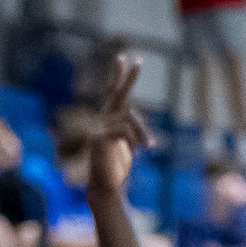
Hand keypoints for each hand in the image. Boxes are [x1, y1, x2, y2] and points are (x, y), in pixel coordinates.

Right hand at [87, 53, 153, 196]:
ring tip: (148, 147)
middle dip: (128, 78)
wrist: (106, 187)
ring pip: (129, 117)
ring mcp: (97, 128)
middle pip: (118, 94)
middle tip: (138, 61)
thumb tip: (135, 119)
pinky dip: (134, 140)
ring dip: (142, 132)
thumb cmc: (117, 167)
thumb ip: (131, 128)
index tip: (128, 59)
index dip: (121, 77)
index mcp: (109, 120)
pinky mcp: (97, 137)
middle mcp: (101, 120)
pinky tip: (135, 151)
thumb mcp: (129, 144)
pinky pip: (124, 130)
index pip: (116, 94)